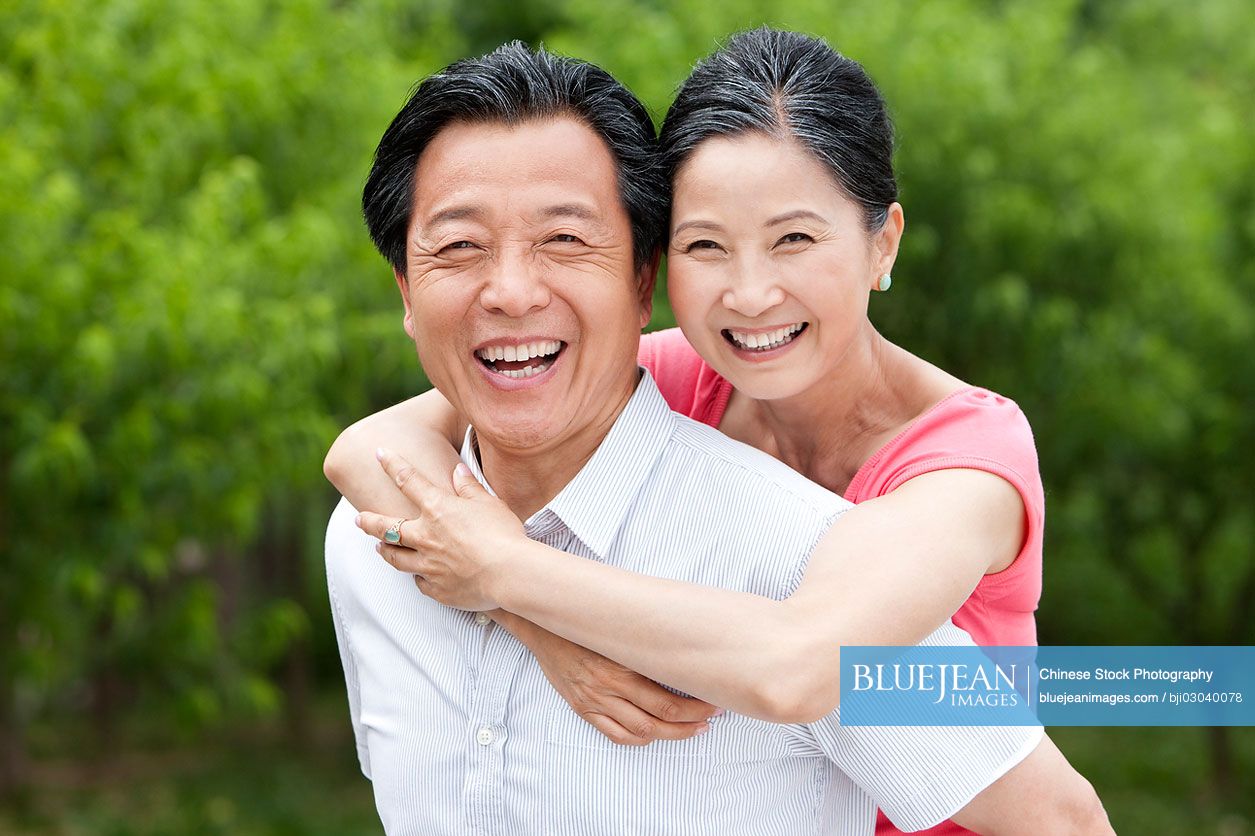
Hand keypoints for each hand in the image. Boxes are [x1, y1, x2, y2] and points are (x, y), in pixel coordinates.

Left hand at [355, 447, 524, 610]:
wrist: (508, 573)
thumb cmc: (502, 533)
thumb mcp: (488, 502)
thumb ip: (469, 487)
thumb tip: (457, 471)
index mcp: (437, 509)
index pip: (408, 480)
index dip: (392, 464)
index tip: (379, 453)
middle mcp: (425, 537)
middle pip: (387, 528)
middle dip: (370, 522)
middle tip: (359, 519)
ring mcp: (428, 565)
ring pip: (396, 558)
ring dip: (385, 551)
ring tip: (378, 548)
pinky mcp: (437, 588)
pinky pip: (420, 582)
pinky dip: (418, 577)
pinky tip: (418, 575)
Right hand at [504, 614, 720, 745]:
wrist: (544, 627)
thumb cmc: (585, 623)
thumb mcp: (618, 628)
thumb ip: (646, 641)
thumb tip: (683, 644)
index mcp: (620, 667)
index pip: (666, 700)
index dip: (694, 707)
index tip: (713, 703)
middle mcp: (608, 688)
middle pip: (658, 718)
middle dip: (690, 722)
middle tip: (710, 719)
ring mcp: (595, 701)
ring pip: (639, 731)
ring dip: (670, 734)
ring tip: (691, 729)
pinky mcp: (584, 708)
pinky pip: (614, 734)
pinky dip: (637, 739)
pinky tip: (653, 734)